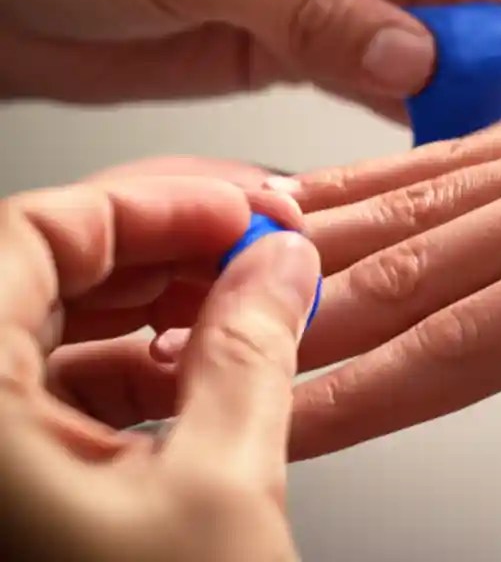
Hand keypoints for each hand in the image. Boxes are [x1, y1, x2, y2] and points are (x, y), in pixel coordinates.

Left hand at [0, 175, 318, 560]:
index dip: (148, 206)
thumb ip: (253, 353)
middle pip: (40, 272)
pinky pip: (59, 389)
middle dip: (162, 247)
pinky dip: (140, 366)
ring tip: (251, 299)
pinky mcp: (12, 488)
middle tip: (254, 240)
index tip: (237, 211)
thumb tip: (278, 265)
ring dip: (160, 304)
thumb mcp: (221, 490)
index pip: (29, 237)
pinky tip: (215, 366)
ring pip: (52, 327)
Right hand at [270, 0, 500, 559]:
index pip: (470, 345)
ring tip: (231, 283)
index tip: (286, 429)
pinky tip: (334, 197)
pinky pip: (462, 157)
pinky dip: (382, 183)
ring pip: (421, 206)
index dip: (366, 398)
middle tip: (205, 365)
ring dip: (322, 252)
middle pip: (418, 274)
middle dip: (305, 332)